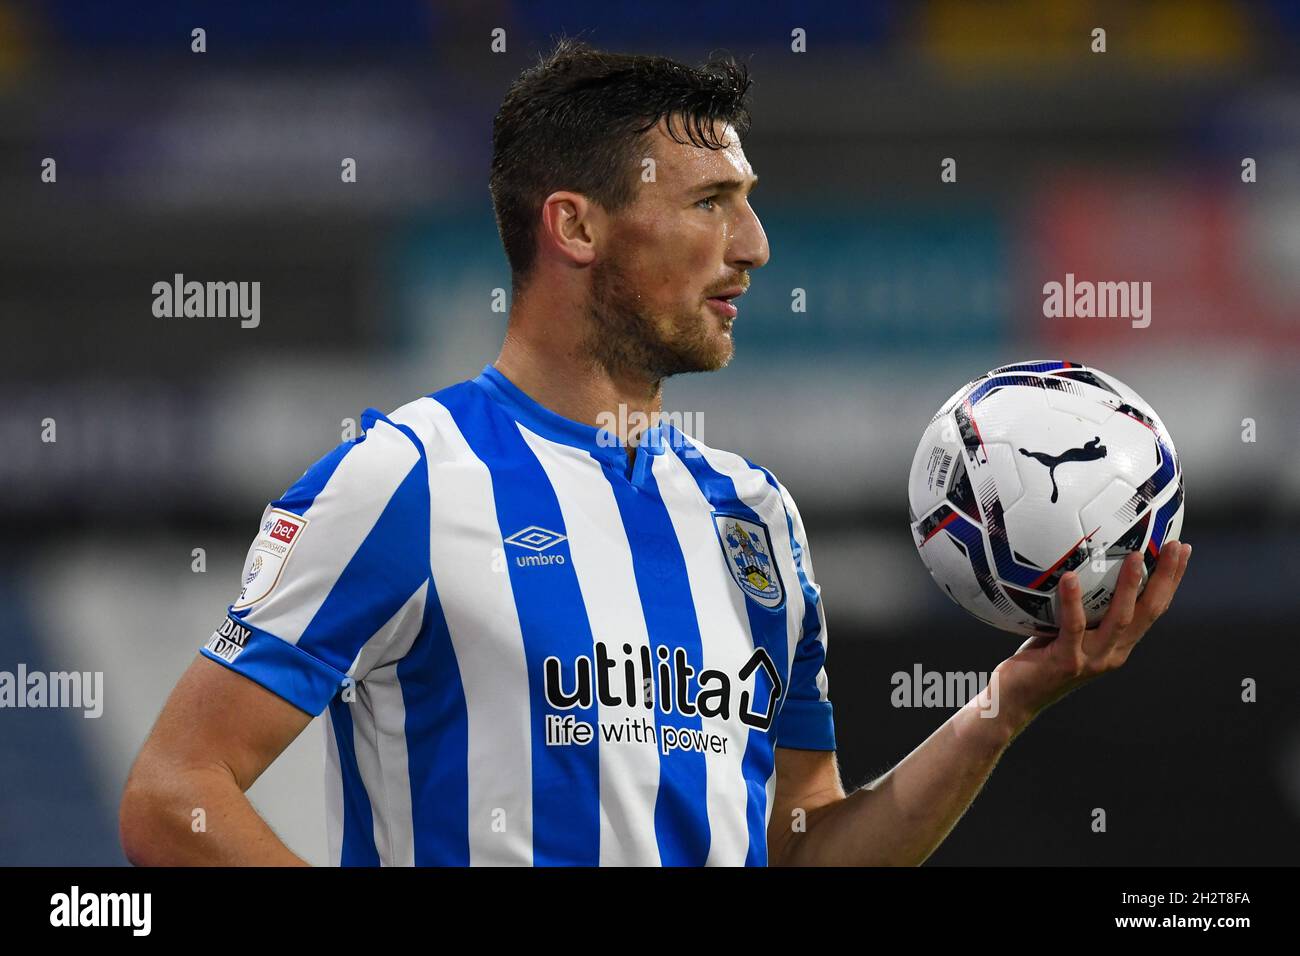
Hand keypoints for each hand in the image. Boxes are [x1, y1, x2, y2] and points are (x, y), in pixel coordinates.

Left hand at [990, 539, 1191, 733]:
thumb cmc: (1036, 660)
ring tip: (1136, 557)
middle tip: (1175, 547)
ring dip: (1130, 587)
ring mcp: (1091, 659)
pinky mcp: (1066, 662)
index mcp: (1117, 645)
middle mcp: (1112, 653)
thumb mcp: (1063, 631)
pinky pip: (1073, 627)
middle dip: (1166, 579)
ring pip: (1119, 620)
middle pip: (1148, 612)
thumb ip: (1078, 607)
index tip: (1181, 550)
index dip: (1170, 581)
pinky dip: (1073, 601)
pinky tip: (1070, 577)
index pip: (1152, 610)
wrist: (1015, 700)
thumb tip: (1075, 562)